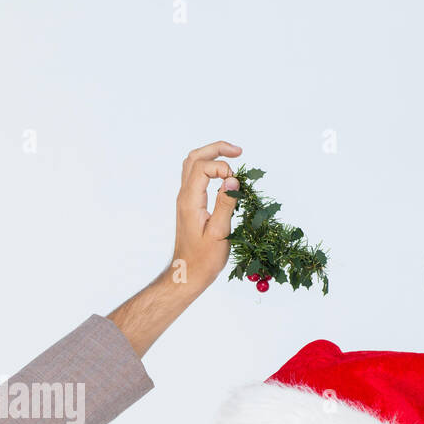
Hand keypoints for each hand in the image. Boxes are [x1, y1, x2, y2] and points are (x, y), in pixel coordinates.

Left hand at [169, 140, 241, 290]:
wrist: (187, 273)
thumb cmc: (204, 259)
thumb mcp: (220, 233)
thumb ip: (226, 204)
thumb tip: (233, 179)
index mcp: (190, 201)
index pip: (202, 167)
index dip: (222, 167)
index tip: (236, 182)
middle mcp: (184, 196)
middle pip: (194, 158)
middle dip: (216, 149)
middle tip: (239, 151)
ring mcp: (185, 200)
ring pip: (192, 165)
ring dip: (212, 156)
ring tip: (233, 158)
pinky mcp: (190, 205)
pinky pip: (196, 177)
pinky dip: (210, 169)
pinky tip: (225, 177)